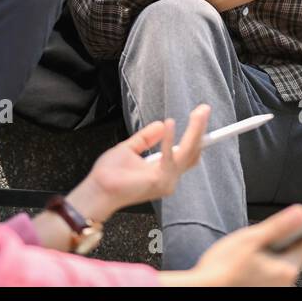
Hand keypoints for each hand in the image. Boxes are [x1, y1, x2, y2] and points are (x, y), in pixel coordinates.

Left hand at [68, 105, 209, 221]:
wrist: (96, 191)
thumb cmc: (108, 175)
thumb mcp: (130, 148)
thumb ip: (146, 138)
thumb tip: (161, 123)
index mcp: (164, 171)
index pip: (188, 154)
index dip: (198, 136)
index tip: (202, 117)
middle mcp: (169, 178)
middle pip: (193, 151)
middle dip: (200, 129)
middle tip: (205, 109)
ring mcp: (166, 181)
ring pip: (188, 152)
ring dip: (195, 130)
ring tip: (199, 113)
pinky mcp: (159, 181)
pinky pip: (169, 156)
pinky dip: (170, 139)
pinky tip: (169, 123)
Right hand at [160, 204, 301, 286]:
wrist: (204, 289)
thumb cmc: (222, 270)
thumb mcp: (251, 239)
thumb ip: (278, 226)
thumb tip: (301, 213)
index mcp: (286, 268)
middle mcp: (285, 282)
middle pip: (295, 253)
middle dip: (288, 241)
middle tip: (268, 235)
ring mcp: (275, 288)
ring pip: (283, 263)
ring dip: (275, 253)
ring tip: (251, 252)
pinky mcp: (265, 290)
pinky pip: (273, 273)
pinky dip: (268, 263)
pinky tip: (251, 262)